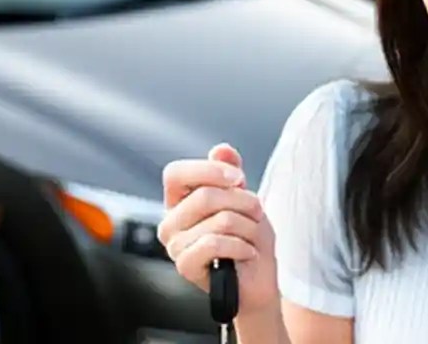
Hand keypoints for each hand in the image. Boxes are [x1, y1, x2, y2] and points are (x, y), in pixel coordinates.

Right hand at [158, 143, 279, 315]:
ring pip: (218, 221)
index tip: (239, 178)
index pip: (175, 173)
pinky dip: (241, 246)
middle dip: (243, 201)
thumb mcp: (242, 196)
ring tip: (252, 236)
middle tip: (257, 212)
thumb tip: (221, 149)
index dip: (208, 170)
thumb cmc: (247, 236)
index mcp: (178, 201)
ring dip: (248, 227)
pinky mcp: (184, 266)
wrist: (258, 278)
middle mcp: (170, 222)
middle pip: (205, 196)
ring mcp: (174, 245)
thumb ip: (229, 172)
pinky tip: (248, 252)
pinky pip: (215, 244)